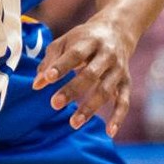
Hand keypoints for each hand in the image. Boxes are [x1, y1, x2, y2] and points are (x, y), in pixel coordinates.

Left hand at [35, 16, 136, 134]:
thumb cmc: (83, 39)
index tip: (47, 79)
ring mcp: (118, 70)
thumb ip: (50, 61)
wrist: (117, 30)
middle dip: (72, 90)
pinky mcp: (126, 82)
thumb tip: (37, 84)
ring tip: (74, 123)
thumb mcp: (66, 42)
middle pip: (90, 74)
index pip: (75, 54)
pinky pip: (124, 102)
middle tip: (54, 104)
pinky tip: (109, 133)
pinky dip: (118, 117)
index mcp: (89, 41)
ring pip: (106, 90)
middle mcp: (106, 55)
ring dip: (90, 108)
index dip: (61, 66)